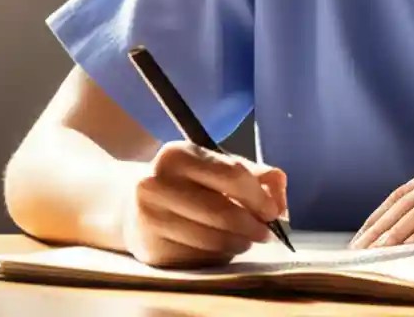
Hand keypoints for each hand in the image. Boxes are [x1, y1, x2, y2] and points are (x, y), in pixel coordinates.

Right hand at [121, 141, 287, 267]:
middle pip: (223, 212)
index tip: (274, 211)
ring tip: (246, 239)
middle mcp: (156, 184)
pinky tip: (220, 247)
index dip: (260, 196)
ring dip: (240, 243)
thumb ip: (255, 175)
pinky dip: (220, 255)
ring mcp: (150, 219)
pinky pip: (201, 258)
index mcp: (176, 155)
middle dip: (254, 225)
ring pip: (214, 240)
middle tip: (267, 232)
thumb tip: (281, 201)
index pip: (231, 175)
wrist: (132, 206)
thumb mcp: (216, 166)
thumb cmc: (186, 184)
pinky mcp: (152, 250)